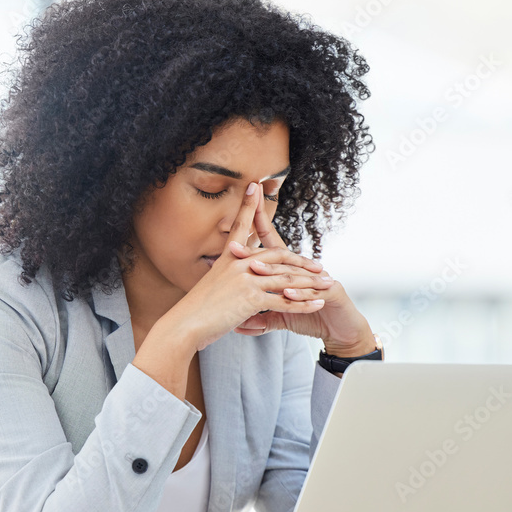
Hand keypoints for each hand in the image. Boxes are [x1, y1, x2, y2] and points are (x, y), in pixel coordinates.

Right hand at [170, 182, 334, 351]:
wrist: (184, 325)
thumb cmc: (195, 310)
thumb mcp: (210, 286)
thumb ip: (225, 278)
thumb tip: (231, 276)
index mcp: (228, 259)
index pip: (241, 226)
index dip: (249, 206)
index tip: (255, 186)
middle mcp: (238, 264)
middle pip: (278, 255)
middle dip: (301, 261)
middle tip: (319, 265)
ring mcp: (246, 280)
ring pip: (286, 279)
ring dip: (310, 283)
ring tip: (327, 284)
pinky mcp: (251, 298)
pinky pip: (284, 300)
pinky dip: (304, 303)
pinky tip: (319, 303)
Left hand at [228, 184, 375, 355]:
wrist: (342, 332)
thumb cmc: (312, 319)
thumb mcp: (282, 317)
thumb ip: (261, 319)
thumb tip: (236, 326)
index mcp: (291, 272)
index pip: (270, 251)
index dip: (253, 243)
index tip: (229, 239)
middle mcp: (304, 271)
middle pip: (277, 257)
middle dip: (256, 251)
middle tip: (234, 248)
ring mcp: (319, 279)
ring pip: (292, 274)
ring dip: (272, 271)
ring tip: (253, 268)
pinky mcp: (333, 291)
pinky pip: (313, 292)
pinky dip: (299, 295)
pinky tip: (285, 294)